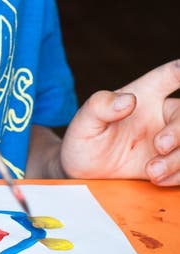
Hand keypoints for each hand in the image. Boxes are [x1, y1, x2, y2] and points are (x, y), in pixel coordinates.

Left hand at [60, 60, 179, 185]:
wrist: (83, 174)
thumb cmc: (83, 139)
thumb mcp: (84, 121)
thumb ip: (101, 106)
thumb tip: (128, 100)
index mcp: (143, 94)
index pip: (170, 75)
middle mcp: (160, 114)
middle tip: (159, 145)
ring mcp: (169, 140)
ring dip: (179, 159)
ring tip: (152, 171)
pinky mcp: (170, 164)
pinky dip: (178, 174)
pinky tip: (157, 178)